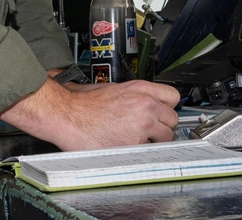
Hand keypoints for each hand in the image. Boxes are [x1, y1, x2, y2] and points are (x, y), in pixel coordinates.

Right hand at [0, 78, 179, 150]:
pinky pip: (148, 151)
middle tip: (150, 131)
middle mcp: (145, 105)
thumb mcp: (114, 89)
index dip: (168, 108)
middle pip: (173, 120)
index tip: (164, 114)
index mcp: (141, 89)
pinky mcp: (134, 144)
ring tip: (139, 141)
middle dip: (163, 127)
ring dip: (155, 141)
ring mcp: (142, 125)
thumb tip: (145, 104)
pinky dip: (140, 152)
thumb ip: (135, 96)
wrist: (68, 115)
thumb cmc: (83, 103)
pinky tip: (128, 148)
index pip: (173, 97)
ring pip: (165, 138)